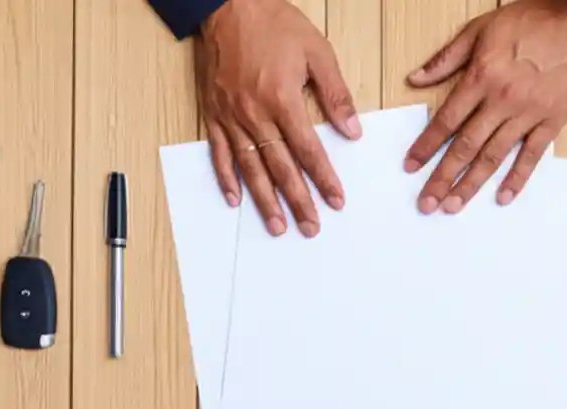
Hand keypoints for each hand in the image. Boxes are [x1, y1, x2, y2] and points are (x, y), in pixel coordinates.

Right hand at [197, 0, 360, 236]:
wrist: (228, 4)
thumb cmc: (273, 23)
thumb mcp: (316, 51)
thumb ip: (336, 94)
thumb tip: (352, 131)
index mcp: (282, 99)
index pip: (308, 150)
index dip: (324, 178)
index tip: (337, 201)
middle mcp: (255, 114)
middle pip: (280, 168)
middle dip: (298, 201)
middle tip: (311, 227)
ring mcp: (231, 116)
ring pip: (250, 167)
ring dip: (264, 200)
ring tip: (277, 226)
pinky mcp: (213, 113)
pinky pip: (219, 152)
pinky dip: (227, 178)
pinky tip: (236, 199)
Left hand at [404, 0, 566, 212]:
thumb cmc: (527, 21)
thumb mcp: (478, 30)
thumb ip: (445, 59)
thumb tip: (415, 79)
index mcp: (480, 78)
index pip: (446, 121)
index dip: (426, 146)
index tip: (411, 166)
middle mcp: (501, 101)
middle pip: (466, 147)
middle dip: (443, 178)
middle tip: (428, 203)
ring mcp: (528, 114)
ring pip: (494, 156)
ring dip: (472, 184)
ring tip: (454, 206)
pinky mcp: (552, 121)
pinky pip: (532, 155)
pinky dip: (517, 178)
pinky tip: (503, 197)